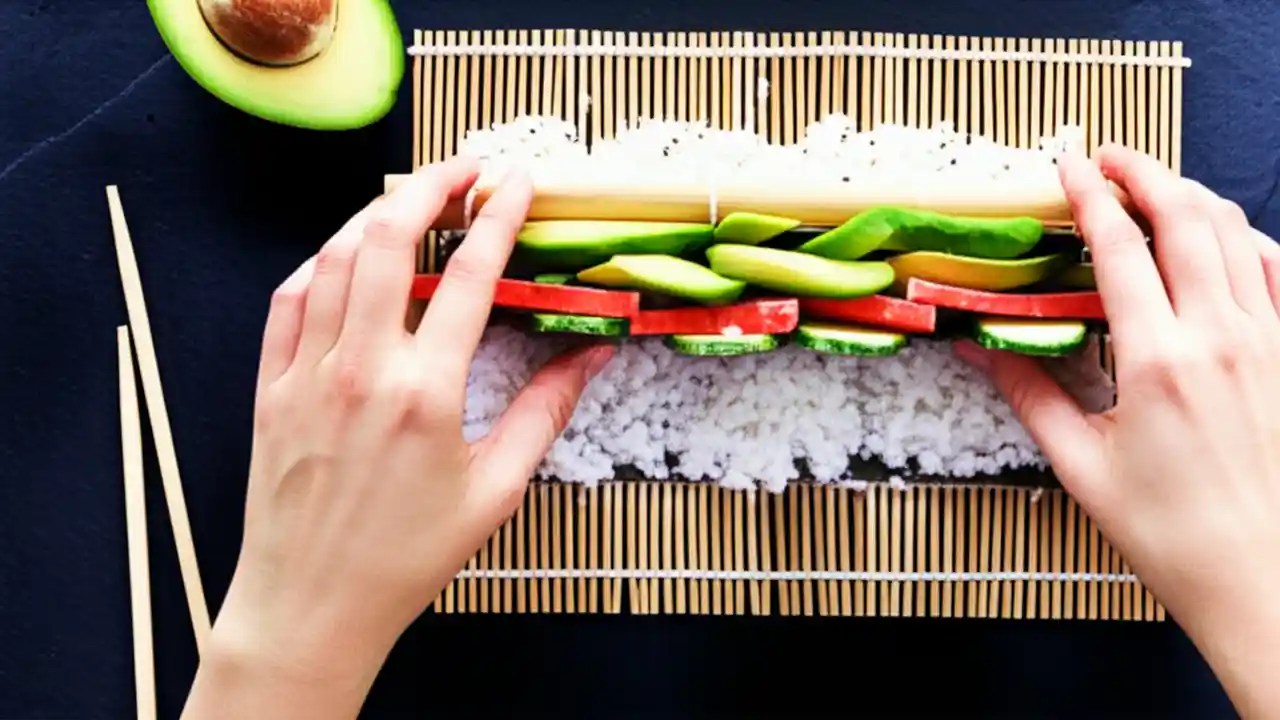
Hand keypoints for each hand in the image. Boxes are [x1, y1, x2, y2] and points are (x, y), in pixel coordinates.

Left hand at [182, 157, 613, 718]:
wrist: (313, 604)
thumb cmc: (407, 556)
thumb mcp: (496, 489)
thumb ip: (546, 411)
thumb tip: (591, 354)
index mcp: (425, 393)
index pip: (467, 274)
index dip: (498, 215)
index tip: (517, 182)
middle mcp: (360, 369)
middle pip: (386, 237)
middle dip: (429, 184)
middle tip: (464, 168)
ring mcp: (306, 373)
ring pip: (332, 257)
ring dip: (374, 213)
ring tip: (411, 200)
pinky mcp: (269, 387)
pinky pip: (288, 299)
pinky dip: (319, 262)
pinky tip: (345, 255)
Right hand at [956, 144, 1279, 716]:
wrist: (1261, 579)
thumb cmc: (1172, 534)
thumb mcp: (1082, 466)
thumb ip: (1029, 395)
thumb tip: (979, 351)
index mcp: (1160, 361)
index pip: (1120, 246)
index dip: (1090, 194)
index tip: (1068, 166)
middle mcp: (1223, 337)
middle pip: (1186, 217)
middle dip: (1145, 172)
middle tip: (1110, 158)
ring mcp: (1272, 342)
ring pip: (1238, 232)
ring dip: (1194, 195)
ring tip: (1159, 187)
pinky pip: (1279, 271)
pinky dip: (1249, 238)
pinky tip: (1226, 238)